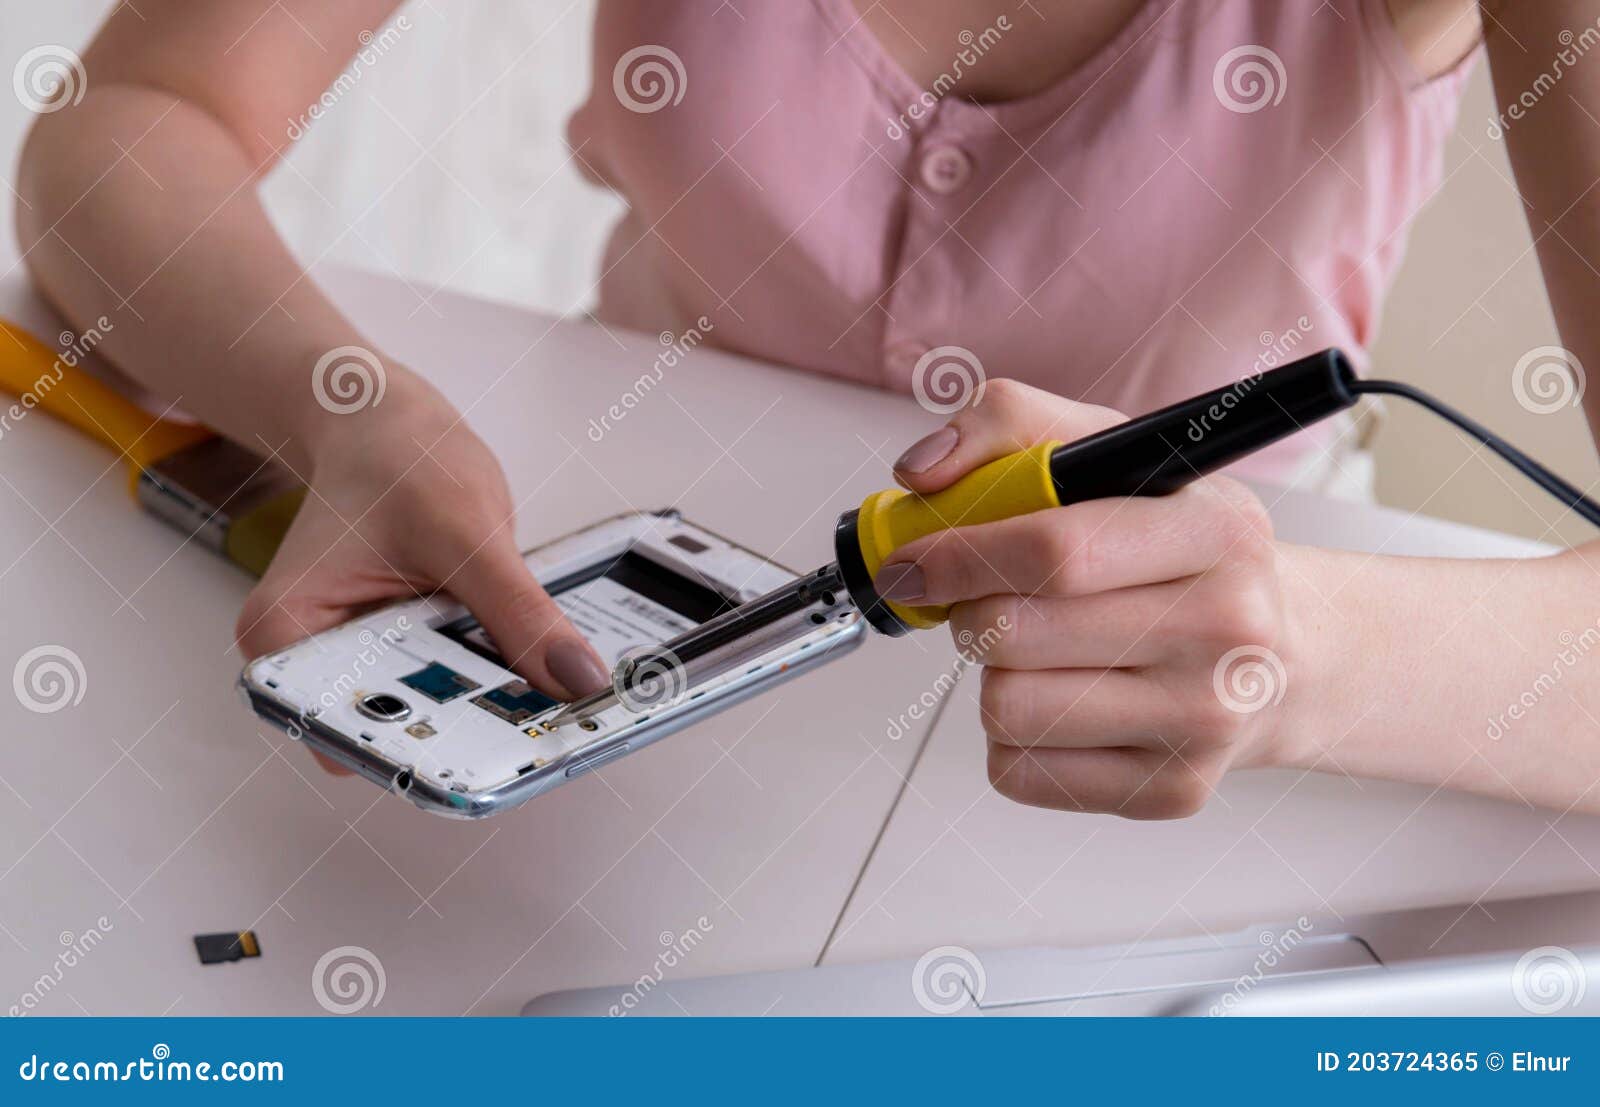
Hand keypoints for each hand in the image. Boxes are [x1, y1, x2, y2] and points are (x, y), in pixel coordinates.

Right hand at [235, 372, 608, 773]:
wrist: (387, 427)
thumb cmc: (397, 461)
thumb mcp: (467, 533)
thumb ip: (520, 613)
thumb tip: (577, 680)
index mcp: (285, 639)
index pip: (356, 731)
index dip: (433, 751)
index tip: (510, 754)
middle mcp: (306, 666)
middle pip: (394, 734)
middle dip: (474, 733)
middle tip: (552, 725)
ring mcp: (354, 664)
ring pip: (430, 718)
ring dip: (489, 709)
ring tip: (550, 696)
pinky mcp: (398, 657)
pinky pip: (451, 687)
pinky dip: (492, 680)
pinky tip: (534, 667)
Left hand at [877, 380, 1292, 818]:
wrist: (1286, 658)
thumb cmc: (1185, 555)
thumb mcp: (1122, 458)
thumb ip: (1014, 426)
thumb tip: (921, 469)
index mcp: (1217, 532)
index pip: (1055, 553)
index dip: (957, 558)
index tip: (912, 562)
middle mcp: (1226, 630)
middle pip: (1015, 636)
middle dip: (971, 614)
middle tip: (991, 602)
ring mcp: (1204, 722)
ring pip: (1007, 709)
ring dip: (993, 678)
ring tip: (1039, 653)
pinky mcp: (1172, 792)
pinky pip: (1018, 773)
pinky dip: (1013, 739)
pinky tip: (1061, 703)